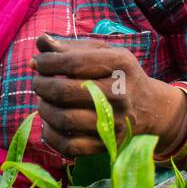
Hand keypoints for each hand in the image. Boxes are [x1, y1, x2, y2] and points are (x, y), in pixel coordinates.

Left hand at [30, 33, 186, 158]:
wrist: (149, 107)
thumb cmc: (118, 74)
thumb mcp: (103, 53)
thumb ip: (71, 47)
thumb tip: (40, 42)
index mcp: (120, 64)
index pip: (72, 63)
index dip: (47, 62)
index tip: (37, 62)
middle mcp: (120, 93)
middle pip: (64, 91)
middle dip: (41, 85)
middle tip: (38, 82)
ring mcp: (115, 122)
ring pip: (64, 119)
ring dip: (43, 108)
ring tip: (43, 100)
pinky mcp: (108, 145)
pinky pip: (69, 145)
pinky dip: (51, 135)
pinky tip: (49, 123)